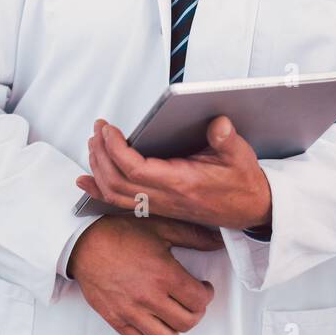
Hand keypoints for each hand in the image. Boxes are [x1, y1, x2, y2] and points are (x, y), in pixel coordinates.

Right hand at [67, 214, 223, 334]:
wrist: (83, 243)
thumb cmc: (118, 234)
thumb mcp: (159, 227)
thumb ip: (192, 235)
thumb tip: (216, 240)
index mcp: (163, 274)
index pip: (199, 300)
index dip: (207, 295)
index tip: (203, 289)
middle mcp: (148, 296)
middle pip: (187, 322)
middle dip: (195, 312)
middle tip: (191, 302)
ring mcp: (131, 311)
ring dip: (174, 327)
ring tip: (172, 312)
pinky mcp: (116, 319)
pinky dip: (150, 334)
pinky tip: (152, 318)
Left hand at [75, 115, 272, 232]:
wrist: (250, 210)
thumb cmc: (242, 182)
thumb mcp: (241, 157)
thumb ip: (227, 140)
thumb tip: (218, 124)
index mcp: (181, 183)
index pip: (136, 170)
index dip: (116, 150)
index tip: (108, 129)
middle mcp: (166, 197)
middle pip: (118, 181)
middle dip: (101, 154)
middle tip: (98, 129)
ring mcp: (159, 205)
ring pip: (115, 193)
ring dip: (99, 168)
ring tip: (94, 143)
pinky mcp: (157, 207)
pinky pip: (121, 203)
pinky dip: (99, 191)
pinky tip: (85, 180)